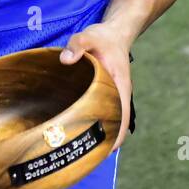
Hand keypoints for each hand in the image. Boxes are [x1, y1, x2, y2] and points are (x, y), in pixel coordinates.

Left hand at [60, 22, 133, 150]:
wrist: (113, 33)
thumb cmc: (103, 38)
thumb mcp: (89, 36)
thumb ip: (78, 44)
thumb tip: (66, 60)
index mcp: (120, 85)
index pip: (123, 115)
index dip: (117, 135)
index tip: (106, 151)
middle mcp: (118, 94)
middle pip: (115, 124)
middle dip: (104, 140)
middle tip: (84, 155)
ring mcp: (112, 95)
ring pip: (108, 120)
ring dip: (98, 133)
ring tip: (78, 148)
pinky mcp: (104, 94)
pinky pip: (101, 112)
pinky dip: (93, 123)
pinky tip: (77, 129)